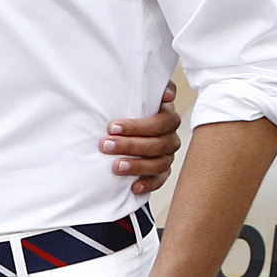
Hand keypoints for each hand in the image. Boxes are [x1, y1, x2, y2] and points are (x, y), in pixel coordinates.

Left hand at [102, 82, 183, 197]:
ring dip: (136, 166)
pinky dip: (148, 185)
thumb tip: (167, 94)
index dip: (137, 126)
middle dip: (130, 145)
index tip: (112, 127)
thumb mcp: (142, 95)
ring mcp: (167, 157)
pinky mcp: (162, 173)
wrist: (132, 129)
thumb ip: (155, 89)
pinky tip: (133, 187)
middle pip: (157, 145)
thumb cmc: (134, 110)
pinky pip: (159, 181)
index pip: (160, 123)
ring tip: (115, 166)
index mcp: (168, 119)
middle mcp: (170, 138)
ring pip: (158, 164)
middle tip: (106, 145)